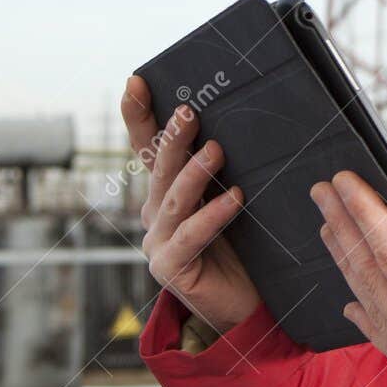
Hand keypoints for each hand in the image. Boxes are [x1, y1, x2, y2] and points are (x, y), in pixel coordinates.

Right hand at [122, 74, 262, 335]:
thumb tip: (241, 125)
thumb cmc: (245, 247)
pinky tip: (235, 198)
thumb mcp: (233, 201)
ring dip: (194, 173)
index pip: (148, 150)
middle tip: (190, 111)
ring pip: (173, 200)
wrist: (248, 305)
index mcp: (165, 194)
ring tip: (216, 150)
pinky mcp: (169, 268)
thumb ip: (225, 172)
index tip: (138, 82)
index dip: (140, 117)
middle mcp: (154, 215)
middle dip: (173, 138)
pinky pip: (190, 236)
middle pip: (160, 170)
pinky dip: (212, 215)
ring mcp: (157, 242)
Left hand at [311, 170, 386, 386]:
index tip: (345, 183)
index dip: (367, 216)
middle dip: (345, 230)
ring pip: (372, 305)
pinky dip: (365, 314)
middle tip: (322, 192)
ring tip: (329, 228)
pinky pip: (385, 340)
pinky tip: (351, 302)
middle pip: (372, 278)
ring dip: (347, 262)